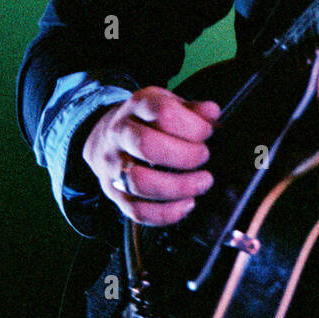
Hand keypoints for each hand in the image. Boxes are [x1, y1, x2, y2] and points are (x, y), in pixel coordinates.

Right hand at [82, 86, 219, 225]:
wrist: (106, 137)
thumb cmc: (146, 122)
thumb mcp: (168, 104)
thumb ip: (193, 109)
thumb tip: (212, 113)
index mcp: (138, 106)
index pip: (163, 113)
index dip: (192, 126)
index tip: (207, 132)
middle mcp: (121, 134)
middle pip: (147, 145)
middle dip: (184, 156)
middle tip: (203, 157)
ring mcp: (114, 165)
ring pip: (140, 182)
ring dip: (179, 187)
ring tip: (202, 182)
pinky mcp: (115, 194)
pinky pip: (138, 210)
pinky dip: (167, 213)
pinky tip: (187, 203)